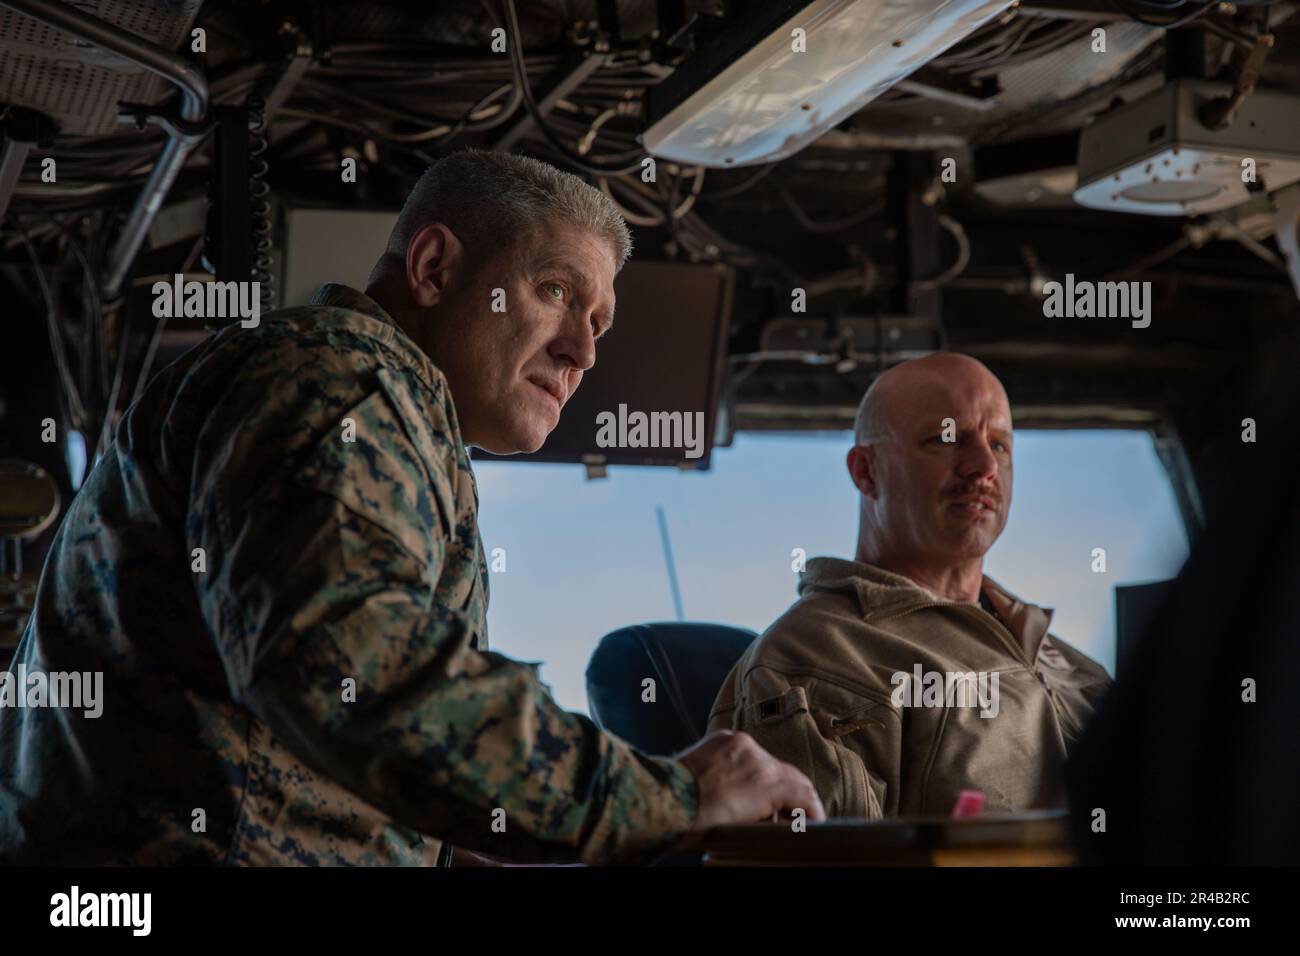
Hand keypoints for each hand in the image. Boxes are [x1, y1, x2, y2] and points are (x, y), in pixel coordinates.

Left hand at [674, 730, 825, 837]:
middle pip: (789, 775)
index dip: (813, 811)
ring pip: (767, 762)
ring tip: (758, 802)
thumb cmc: (697, 823)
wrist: (660, 801)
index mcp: (766, 781)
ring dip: (768, 780)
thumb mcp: (744, 830)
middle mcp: (756, 756)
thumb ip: (772, 819)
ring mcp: (739, 743)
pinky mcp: (723, 737)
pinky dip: (747, 767)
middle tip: (792, 816)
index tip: (814, 821)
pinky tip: (738, 784)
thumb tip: (785, 820)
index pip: (805, 793)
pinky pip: (745, 752)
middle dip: (792, 796)